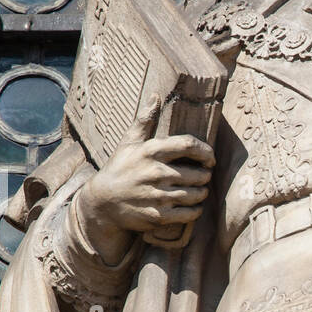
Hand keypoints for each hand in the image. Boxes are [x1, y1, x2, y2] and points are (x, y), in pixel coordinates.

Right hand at [76, 96, 214, 261]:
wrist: (102, 203)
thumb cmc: (119, 168)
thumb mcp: (128, 142)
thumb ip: (145, 120)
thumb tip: (156, 96)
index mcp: (151, 152)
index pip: (188, 145)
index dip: (206, 151)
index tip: (209, 157)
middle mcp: (156, 173)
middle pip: (198, 173)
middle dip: (206, 175)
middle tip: (204, 176)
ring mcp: (157, 196)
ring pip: (197, 194)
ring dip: (202, 192)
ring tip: (199, 190)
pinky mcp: (158, 215)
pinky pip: (190, 213)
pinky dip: (196, 210)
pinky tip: (193, 206)